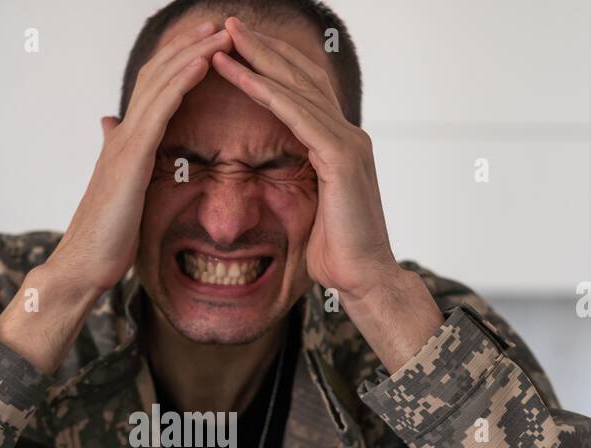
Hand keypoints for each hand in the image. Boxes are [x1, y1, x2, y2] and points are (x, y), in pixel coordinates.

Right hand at [48, 21, 233, 293]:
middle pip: (157, 73)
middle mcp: (122, 134)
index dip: (177, 62)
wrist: (82, 265)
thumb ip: (118, 155)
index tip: (206, 43)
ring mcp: (125, 144)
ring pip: (161, 82)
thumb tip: (110, 127)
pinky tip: (204, 63)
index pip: (153, 88)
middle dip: (187, 45)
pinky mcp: (131, 159)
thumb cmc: (104, 239)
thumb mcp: (118, 190)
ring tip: (219, 32)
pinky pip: (161, 110)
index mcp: (124, 142)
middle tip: (217, 23)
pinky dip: (182, 81)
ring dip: (192, 52)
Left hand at [211, 17, 442, 368]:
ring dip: (259, 60)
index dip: (270, 66)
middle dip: (263, 48)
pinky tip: (241, 75)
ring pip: (297, 88)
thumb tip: (275, 176)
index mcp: (340, 144)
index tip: (237, 48)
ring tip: (226, 40)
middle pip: (300, 77)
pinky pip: (298, 116)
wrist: (365, 279)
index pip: (301, 92)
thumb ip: (299, 180)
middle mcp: (348, 134)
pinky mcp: (341, 158)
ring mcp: (348, 143)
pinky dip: (267, 93)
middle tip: (228, 24)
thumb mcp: (311, 208)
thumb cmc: (337, 253)